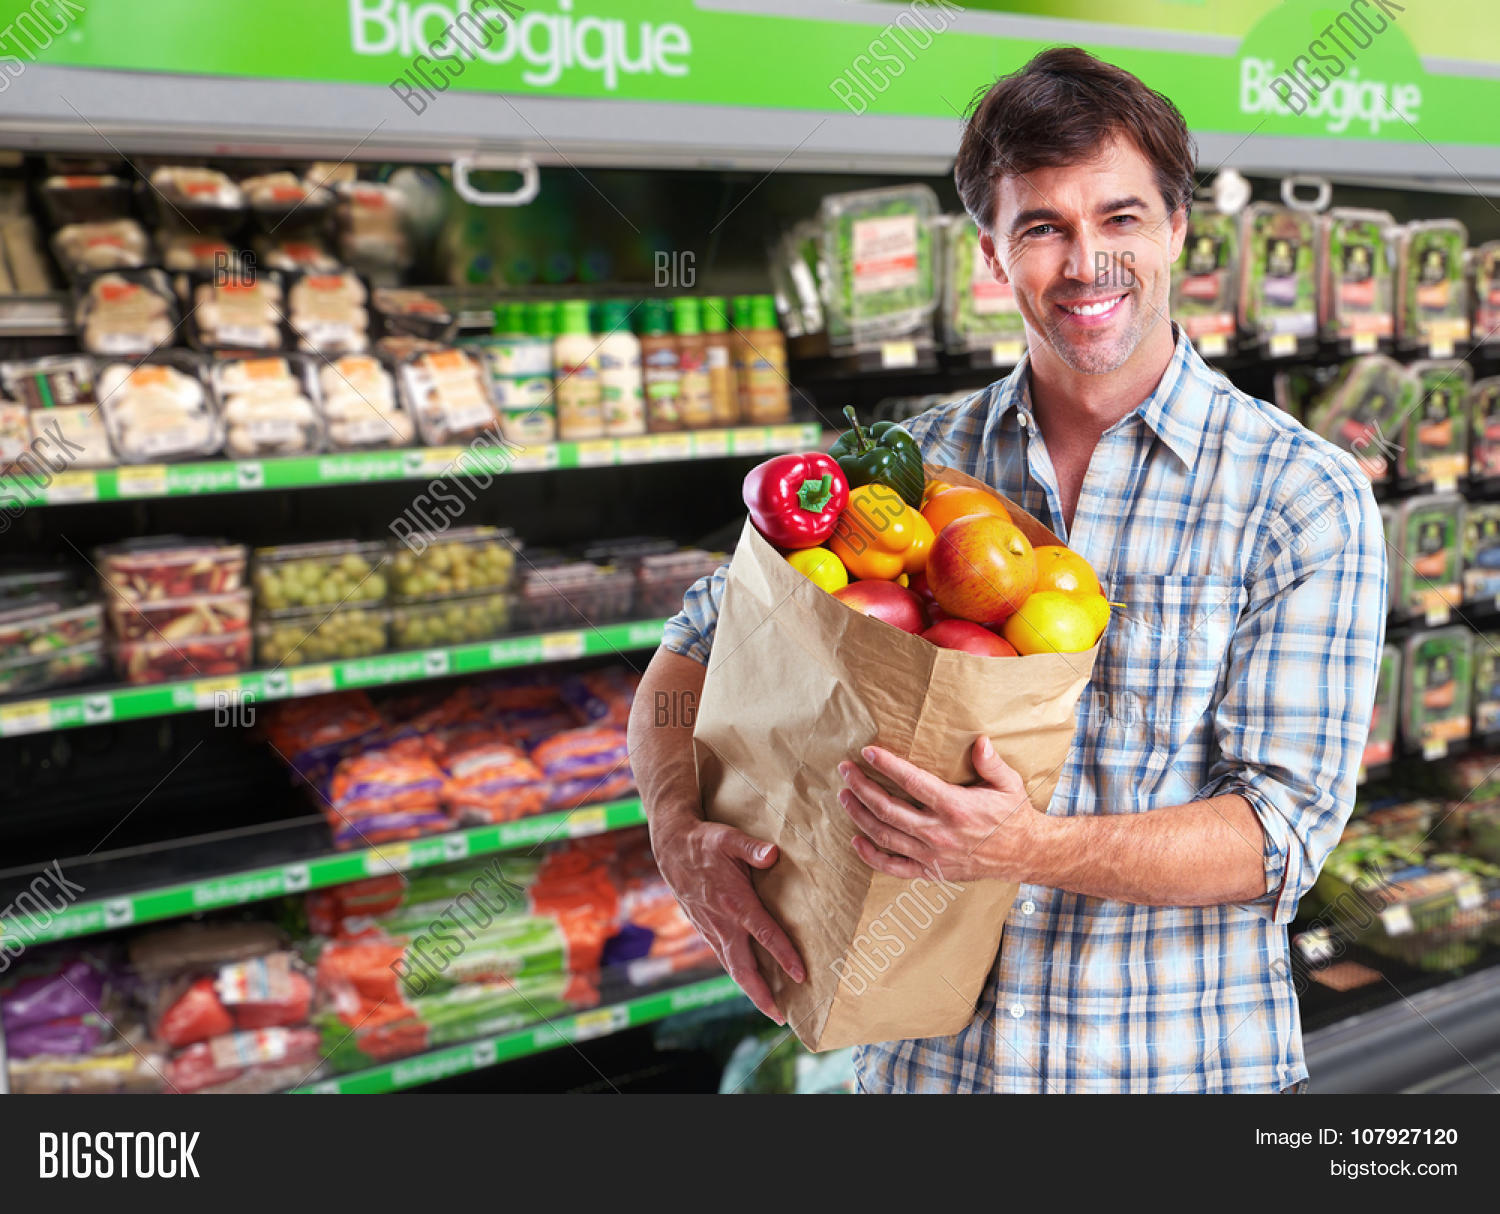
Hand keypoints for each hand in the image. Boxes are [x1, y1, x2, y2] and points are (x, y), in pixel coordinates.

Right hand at [650, 818, 805, 1023]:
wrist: (670, 846)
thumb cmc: (704, 841)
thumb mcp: (728, 838)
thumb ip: (752, 849)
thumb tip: (773, 854)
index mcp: (735, 903)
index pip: (765, 935)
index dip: (784, 956)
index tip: (801, 976)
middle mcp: (722, 922)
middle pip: (744, 967)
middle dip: (762, 994)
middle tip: (780, 1016)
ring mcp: (711, 928)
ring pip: (732, 967)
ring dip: (750, 989)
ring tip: (769, 1007)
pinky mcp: (704, 927)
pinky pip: (723, 957)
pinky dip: (737, 972)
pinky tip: (748, 979)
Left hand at [837, 735, 1047, 882]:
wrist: (1025, 855)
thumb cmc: (1013, 815)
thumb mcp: (1008, 784)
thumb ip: (991, 762)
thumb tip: (979, 740)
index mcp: (955, 807)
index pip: (912, 782)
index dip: (887, 766)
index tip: (868, 752)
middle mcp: (939, 832)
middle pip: (888, 809)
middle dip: (861, 788)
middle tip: (845, 770)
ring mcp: (932, 855)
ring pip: (884, 835)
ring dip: (859, 815)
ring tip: (844, 796)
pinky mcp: (931, 871)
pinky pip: (893, 867)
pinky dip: (870, 856)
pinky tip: (855, 840)